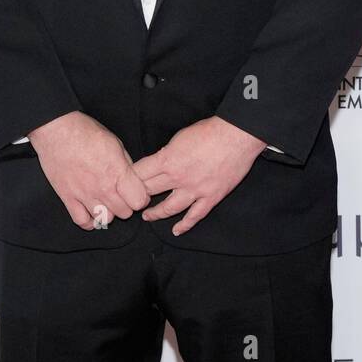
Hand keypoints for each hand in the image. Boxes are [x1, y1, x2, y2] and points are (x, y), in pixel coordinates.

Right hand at [28, 110, 149, 231]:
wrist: (57, 130)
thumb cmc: (86, 132)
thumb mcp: (116, 143)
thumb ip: (126, 164)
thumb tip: (133, 178)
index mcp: (118, 172)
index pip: (139, 201)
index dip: (141, 197)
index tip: (137, 192)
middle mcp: (103, 187)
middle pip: (124, 213)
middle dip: (127, 205)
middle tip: (122, 196)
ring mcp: (84, 194)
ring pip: (105, 219)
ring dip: (109, 213)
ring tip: (107, 202)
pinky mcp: (67, 198)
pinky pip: (82, 221)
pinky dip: (89, 221)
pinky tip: (92, 212)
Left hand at [132, 117, 267, 236]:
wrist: (237, 135)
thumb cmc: (210, 131)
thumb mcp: (180, 137)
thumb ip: (167, 153)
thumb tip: (160, 162)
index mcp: (167, 160)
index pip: (139, 174)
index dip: (129, 180)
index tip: (124, 184)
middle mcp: (178, 178)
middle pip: (149, 192)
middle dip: (138, 196)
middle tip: (131, 201)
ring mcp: (195, 190)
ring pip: (169, 208)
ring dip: (155, 214)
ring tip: (147, 216)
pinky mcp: (211, 197)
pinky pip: (195, 215)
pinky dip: (185, 225)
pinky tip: (176, 231)